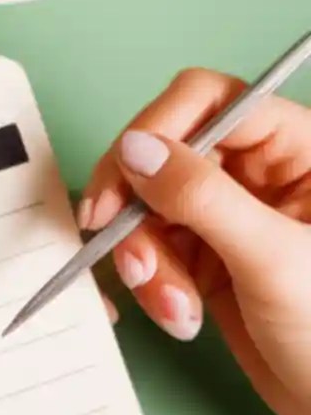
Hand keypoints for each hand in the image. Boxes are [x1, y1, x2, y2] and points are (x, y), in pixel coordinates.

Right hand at [77, 68, 310, 414]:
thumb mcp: (272, 259)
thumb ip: (202, 198)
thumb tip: (137, 149)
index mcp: (297, 151)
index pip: (208, 101)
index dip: (156, 131)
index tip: (121, 184)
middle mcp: (260, 175)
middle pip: (165, 155)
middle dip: (137, 210)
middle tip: (125, 251)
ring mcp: (231, 217)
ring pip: (149, 208)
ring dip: (144, 258)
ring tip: (172, 304)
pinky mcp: (209, 257)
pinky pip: (153, 249)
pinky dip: (150, 283)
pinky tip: (177, 313)